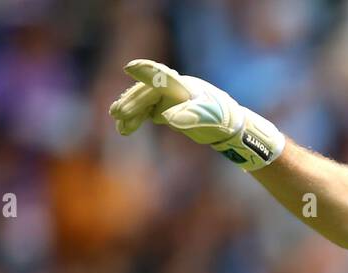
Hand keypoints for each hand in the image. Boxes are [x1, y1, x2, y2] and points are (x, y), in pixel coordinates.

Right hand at [108, 58, 283, 169]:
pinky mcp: (166, 110)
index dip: (146, 72)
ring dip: (131, 113)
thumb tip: (168, 117)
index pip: (162, 77)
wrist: (229, 126)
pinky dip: (136, 120)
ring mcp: (168, 99)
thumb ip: (189, 116)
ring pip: (144, 103)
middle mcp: (173, 89)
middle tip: (118, 114)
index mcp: (183, 87)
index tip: (131, 68)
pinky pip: (146, 112)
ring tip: (120, 126)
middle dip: (133, 102)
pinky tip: (125, 129)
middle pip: (147, 93)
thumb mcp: (209, 118)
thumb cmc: (221, 118)